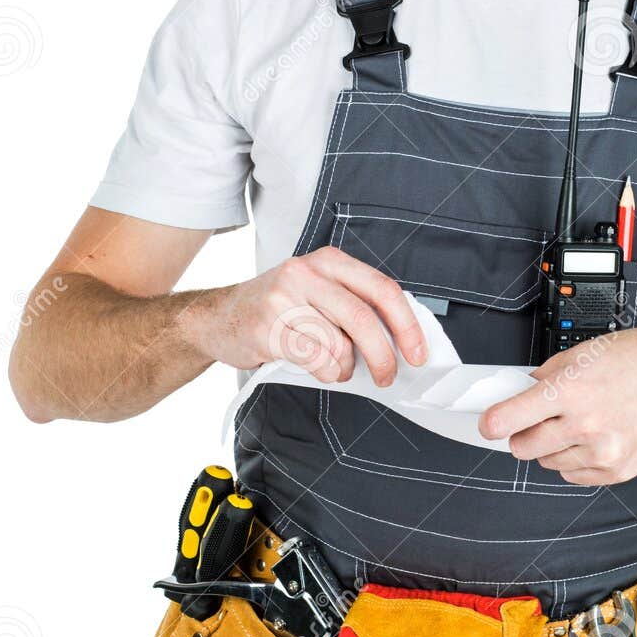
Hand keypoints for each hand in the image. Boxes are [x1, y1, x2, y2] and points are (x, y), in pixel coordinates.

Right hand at [180, 248, 428, 384]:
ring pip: (339, 343)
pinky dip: (326, 372)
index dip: (406, 325)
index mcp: (329, 261)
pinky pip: (315, 359)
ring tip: (337, 367)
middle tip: (387, 375)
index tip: (418, 352)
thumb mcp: (317, 291)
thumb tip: (400, 337)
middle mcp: (307, 273)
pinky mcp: (267, 327)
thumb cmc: (274, 307)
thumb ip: (354, 304)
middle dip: (383, 355)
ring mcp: (284, 298)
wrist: (218, 317)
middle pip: (363, 318)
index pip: (382, 289)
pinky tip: (319, 368)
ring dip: (346, 367)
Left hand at [478, 328, 636, 483]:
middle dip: (523, 433)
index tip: (489, 424)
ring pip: (548, 464)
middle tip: (537, 420)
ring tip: (577, 424)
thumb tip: (522, 393)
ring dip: (552, 447)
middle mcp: (585, 425)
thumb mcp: (586, 353)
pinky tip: (592, 439)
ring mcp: (602, 452)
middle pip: (523, 447)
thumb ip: (548, 376)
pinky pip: (574, 476)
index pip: (510, 419)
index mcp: (572, 390)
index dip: (493, 422)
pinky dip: (575, 461)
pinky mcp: (617, 471)